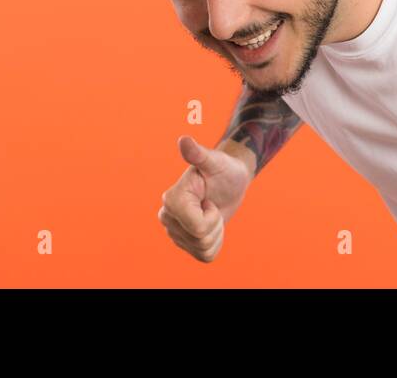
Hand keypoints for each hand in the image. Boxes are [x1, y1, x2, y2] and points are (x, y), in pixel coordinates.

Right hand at [157, 135, 251, 262]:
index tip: (210, 199)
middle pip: (200, 239)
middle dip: (215, 224)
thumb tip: (183, 140)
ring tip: (212, 213)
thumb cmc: (224, 168)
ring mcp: (174, 232)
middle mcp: (167, 217)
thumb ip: (198, 154)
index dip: (212, 216)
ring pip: (203, 249)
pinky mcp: (184, 243)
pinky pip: (205, 256)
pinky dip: (215, 244)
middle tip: (213, 205)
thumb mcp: (215, 161)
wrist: (230, 181)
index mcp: (172, 199)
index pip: (198, 226)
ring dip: (216, 233)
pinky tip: (212, 226)